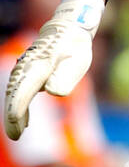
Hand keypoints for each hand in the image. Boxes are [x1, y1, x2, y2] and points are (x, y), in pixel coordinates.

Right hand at [3, 0, 104, 138]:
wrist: (67, 29)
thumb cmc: (74, 47)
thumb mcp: (77, 60)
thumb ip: (65, 77)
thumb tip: (51, 91)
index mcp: (38, 65)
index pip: (23, 91)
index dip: (18, 110)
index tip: (18, 127)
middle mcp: (26, 67)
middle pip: (14, 95)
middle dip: (12, 117)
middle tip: (15, 136)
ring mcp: (23, 69)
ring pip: (13, 93)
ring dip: (13, 113)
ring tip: (17, 134)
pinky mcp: (25, 72)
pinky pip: (18, 90)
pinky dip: (18, 105)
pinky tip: (24, 122)